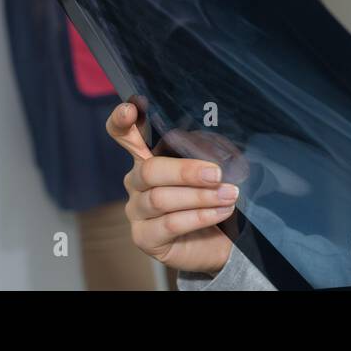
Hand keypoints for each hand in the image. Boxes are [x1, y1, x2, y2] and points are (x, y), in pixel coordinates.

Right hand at [106, 101, 244, 274]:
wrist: (218, 240)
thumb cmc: (211, 197)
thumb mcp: (210, 169)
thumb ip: (205, 154)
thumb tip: (216, 148)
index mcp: (147, 157)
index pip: (124, 135)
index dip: (121, 122)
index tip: (130, 110)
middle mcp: (136, 182)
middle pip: (149, 170)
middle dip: (186, 171)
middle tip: (216, 174)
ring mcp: (137, 210)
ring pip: (160, 199)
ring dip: (200, 197)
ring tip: (228, 195)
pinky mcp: (144, 237)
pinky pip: (169, 224)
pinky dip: (199, 217)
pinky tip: (220, 212)